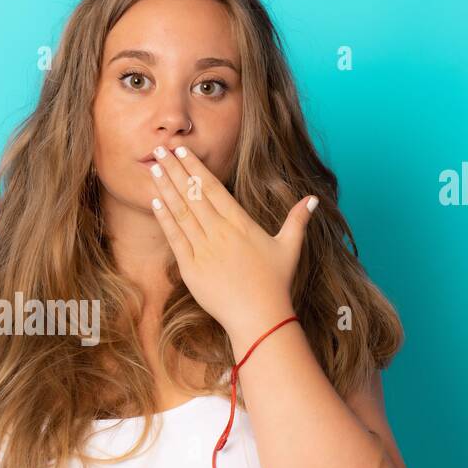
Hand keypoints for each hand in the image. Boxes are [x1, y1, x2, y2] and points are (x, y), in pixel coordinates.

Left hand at [146, 143, 315, 341]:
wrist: (259, 317)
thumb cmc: (275, 284)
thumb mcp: (290, 247)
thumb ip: (297, 220)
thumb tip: (313, 199)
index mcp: (240, 223)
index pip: (212, 188)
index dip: (195, 167)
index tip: (182, 151)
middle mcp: (219, 232)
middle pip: (192, 194)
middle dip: (174, 169)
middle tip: (159, 149)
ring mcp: (203, 249)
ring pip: (180, 212)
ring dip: (166, 188)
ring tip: (154, 168)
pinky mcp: (190, 268)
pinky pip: (174, 238)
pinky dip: (164, 218)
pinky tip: (155, 201)